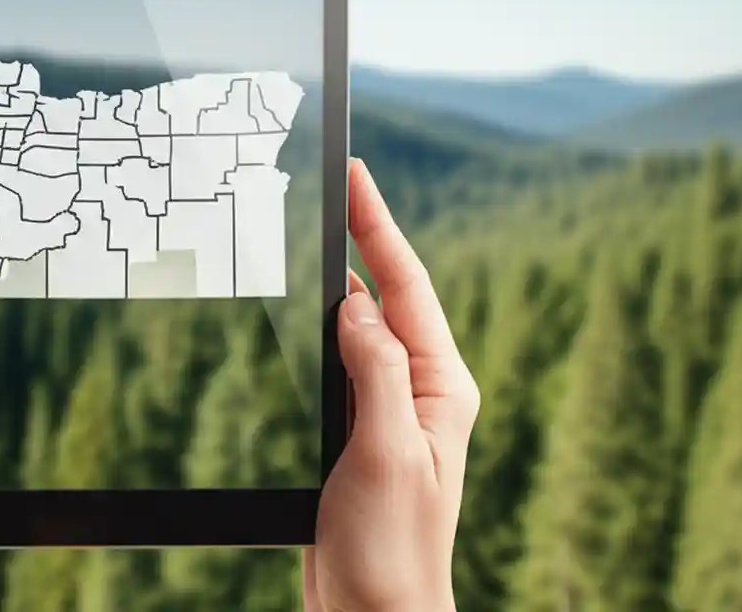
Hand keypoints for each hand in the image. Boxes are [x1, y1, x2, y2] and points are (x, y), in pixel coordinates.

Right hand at [303, 160, 480, 611]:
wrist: (373, 610)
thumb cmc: (390, 545)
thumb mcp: (384, 452)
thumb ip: (374, 372)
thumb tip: (354, 306)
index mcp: (440, 386)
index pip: (406, 288)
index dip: (379, 227)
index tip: (357, 174)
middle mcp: (418, 389)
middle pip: (386, 295)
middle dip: (361, 239)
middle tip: (332, 184)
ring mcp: (387, 408)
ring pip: (360, 327)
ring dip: (337, 280)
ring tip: (314, 230)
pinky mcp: (359, 429)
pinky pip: (339, 362)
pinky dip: (318, 328)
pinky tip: (301, 311)